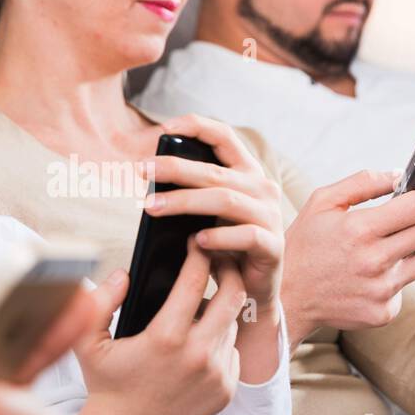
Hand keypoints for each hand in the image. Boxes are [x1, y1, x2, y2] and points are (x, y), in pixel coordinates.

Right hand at [66, 241, 245, 414]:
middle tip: (219, 260)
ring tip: (204, 301)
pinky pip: (233, 352)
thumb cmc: (105, 384)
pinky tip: (201, 339)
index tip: (195, 243)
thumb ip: (102, 300)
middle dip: (229, 271)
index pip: (195, 280)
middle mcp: (198, 355)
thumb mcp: (88, 341)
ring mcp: (216, 374)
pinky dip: (220, 340)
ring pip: (233, 324)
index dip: (198, 255)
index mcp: (166, 337)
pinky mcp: (226, 390)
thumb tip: (124, 272)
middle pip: (233, 295)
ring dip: (222, 308)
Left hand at [146, 114, 284, 312]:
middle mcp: (262, 189)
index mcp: (247, 173)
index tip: (165, 128)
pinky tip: (195, 241)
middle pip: (215, 171)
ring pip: (224, 200)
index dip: (196, 126)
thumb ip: (193, 192)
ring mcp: (270, 216)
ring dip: (183, 202)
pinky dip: (218, 237)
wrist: (254, 288)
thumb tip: (150, 180)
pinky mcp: (273, 246)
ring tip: (151, 207)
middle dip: (174, 168)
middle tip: (141, 171)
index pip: (224, 137)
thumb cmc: (226, 245)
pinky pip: (246, 236)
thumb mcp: (209, 213)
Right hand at [283, 168, 414, 338]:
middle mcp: (375, 262)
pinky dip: (409, 264)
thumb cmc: (303, 245)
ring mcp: (382, 290)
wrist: (285, 299)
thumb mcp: (321, 202)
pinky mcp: (384, 311)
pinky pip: (409, 282)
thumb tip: (401, 174)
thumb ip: (362, 183)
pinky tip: (401, 254)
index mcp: (359, 230)